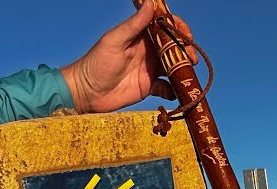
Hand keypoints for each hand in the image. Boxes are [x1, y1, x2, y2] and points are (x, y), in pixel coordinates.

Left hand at [59, 2, 196, 113]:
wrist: (85, 92)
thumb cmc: (95, 62)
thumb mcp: (114, 41)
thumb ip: (133, 25)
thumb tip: (151, 4)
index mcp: (141, 36)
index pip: (165, 27)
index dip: (178, 28)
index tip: (185, 34)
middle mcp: (148, 51)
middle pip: (174, 47)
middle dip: (186, 50)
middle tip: (191, 58)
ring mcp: (149, 69)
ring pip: (173, 66)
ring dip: (183, 69)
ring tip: (187, 73)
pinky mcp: (148, 87)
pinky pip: (166, 87)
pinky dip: (172, 89)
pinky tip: (173, 91)